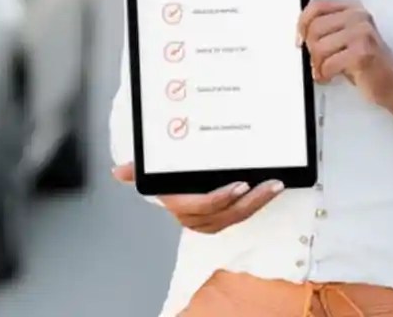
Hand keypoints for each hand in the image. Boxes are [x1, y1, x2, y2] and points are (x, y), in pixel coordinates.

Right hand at [111, 163, 283, 233]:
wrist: (168, 192)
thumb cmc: (163, 181)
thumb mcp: (150, 173)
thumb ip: (135, 171)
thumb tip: (117, 172)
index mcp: (179, 205)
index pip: (202, 205)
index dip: (221, 198)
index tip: (240, 184)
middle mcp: (194, 218)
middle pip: (226, 213)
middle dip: (250, 201)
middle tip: (268, 184)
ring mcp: (209, 221)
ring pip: (236, 216)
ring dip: (258, 203)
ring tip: (275, 185)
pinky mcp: (221, 219)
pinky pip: (240, 214)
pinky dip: (256, 204)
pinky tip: (270, 190)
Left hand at [296, 0, 392, 107]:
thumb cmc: (367, 62)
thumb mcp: (345, 38)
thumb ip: (327, 29)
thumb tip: (300, 35)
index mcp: (352, 8)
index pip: (316, 6)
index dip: (302, 23)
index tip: (300, 40)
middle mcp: (358, 16)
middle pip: (314, 28)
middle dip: (311, 50)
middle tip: (317, 62)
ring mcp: (362, 33)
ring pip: (319, 46)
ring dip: (318, 64)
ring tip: (325, 71)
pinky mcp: (363, 52)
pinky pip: (329, 63)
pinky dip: (325, 74)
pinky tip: (332, 76)